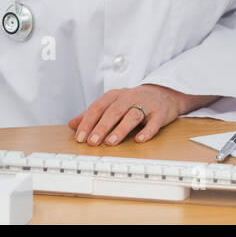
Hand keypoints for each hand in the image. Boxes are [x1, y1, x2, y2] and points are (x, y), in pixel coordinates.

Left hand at [68, 84, 214, 145]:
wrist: (163, 94)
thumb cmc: (133, 102)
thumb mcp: (112, 104)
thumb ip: (93, 114)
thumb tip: (72, 125)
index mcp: (114, 95)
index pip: (98, 107)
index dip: (88, 122)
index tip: (80, 137)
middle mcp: (129, 97)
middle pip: (113, 111)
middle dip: (101, 127)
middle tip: (92, 142)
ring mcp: (145, 104)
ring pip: (131, 115)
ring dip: (120, 129)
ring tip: (110, 142)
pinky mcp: (159, 113)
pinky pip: (153, 122)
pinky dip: (147, 131)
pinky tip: (140, 140)